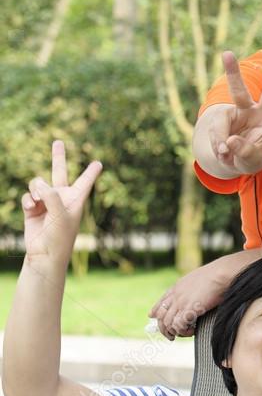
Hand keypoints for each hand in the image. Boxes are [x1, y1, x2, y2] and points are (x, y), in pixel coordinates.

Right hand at [23, 140, 101, 267]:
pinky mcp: (32, 208)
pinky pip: (28, 195)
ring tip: (38, 202)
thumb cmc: (59, 236)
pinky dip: (28, 200)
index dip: (91, 172)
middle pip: (60, 171)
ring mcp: (46, 201)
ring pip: (38, 182)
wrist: (44, 254)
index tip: (98, 163)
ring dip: (36, 188)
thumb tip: (38, 182)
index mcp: (76, 199)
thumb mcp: (60, 214)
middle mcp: (61, 197)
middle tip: (58, 142)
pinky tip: (31, 208)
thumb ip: (51, 194)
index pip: (85, 181)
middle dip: (58, 157)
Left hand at [150, 253, 247, 339]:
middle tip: (171, 336)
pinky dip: (183, 331)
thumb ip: (191, 287)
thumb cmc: (216, 275)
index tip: (153, 317)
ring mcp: (182, 302)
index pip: (161, 302)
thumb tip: (195, 296)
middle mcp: (176, 295)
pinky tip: (192, 331)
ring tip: (184, 334)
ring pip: (168, 323)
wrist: (222, 273)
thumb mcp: (198, 279)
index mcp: (177, 287)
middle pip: (161, 316)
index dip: (156, 312)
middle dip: (164, 328)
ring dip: (174, 332)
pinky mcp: (190, 309)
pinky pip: (179, 325)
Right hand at [207, 51, 261, 175]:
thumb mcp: (254, 158)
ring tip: (225, 154)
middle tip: (226, 54)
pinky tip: (223, 153)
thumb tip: (229, 141)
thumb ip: (245, 150)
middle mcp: (248, 110)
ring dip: (220, 140)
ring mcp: (231, 115)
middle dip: (233, 73)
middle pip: (239, 92)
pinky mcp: (218, 122)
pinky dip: (217, 147)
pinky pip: (213, 133)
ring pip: (220, 123)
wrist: (237, 162)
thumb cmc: (253, 156)